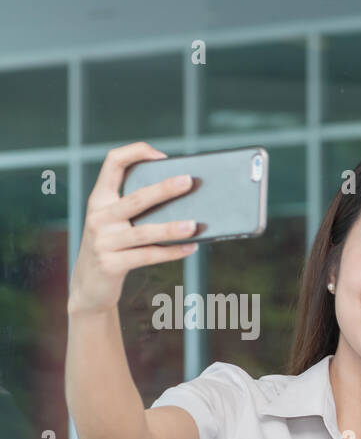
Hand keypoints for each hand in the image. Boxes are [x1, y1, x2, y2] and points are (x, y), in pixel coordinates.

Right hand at [67, 142, 199, 316]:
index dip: (135, 153)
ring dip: (172, 228)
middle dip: (164, 189)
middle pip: (135, 198)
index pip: (112, 163)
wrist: (88, 286)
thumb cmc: (113, 247)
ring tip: (194, 225)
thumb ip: (137, 208)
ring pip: (143, 232)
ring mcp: (102, 241)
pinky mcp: (111, 264)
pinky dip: (171, 252)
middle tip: (188, 181)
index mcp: (100, 199)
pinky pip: (148, 256)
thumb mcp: (115, 223)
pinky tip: (191, 248)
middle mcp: (98, 216)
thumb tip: (183, 199)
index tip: (161, 155)